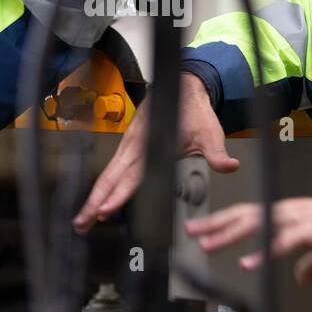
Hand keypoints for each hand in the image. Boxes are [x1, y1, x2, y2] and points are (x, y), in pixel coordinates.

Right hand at [73, 73, 240, 232]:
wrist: (184, 87)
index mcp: (150, 145)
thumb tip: (230, 166)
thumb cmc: (194, 111)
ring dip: (94, 198)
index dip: (118, 195)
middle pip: (109, 179)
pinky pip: (111, 170)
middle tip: (81, 224)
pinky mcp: (128, 147)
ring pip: (107, 176)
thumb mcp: (209, 133)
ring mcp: (128, 146)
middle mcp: (134, 147)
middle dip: (94, 203)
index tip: (105, 211)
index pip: (132, 177)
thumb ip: (217, 154)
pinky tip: (98, 204)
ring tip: (83, 221)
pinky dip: (102, 188)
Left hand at [185, 196, 311, 285]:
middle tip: (192, 232)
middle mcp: (287, 211)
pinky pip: (282, 243)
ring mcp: (298, 219)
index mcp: (287, 213)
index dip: (222, 221)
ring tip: (208, 245)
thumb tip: (301, 279)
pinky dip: (263, 252)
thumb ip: (311, 264)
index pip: (247, 214)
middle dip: (215, 224)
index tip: (201, 228)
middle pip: (244, 215)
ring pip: (257, 224)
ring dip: (230, 235)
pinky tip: (248, 263)